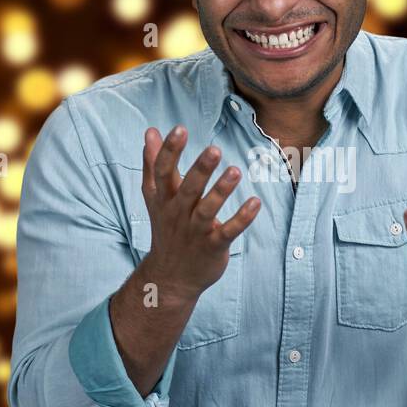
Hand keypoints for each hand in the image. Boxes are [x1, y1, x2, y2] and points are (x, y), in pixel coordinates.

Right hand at [140, 124, 260, 301]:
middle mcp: (177, 214)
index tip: (179, 129)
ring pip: (207, 210)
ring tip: (236, 171)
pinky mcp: (213, 247)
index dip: (170, 151)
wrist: (170, 278)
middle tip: (214, 150)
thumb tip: (151, 132)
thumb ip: (153, 164)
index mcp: (164, 199)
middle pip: (187, 190)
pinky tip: (255, 202)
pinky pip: (228, 232)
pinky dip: (241, 219)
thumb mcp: (155, 198)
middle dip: (199, 170)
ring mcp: (195, 232)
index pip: (163, 172)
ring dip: (221, 192)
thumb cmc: (166, 229)